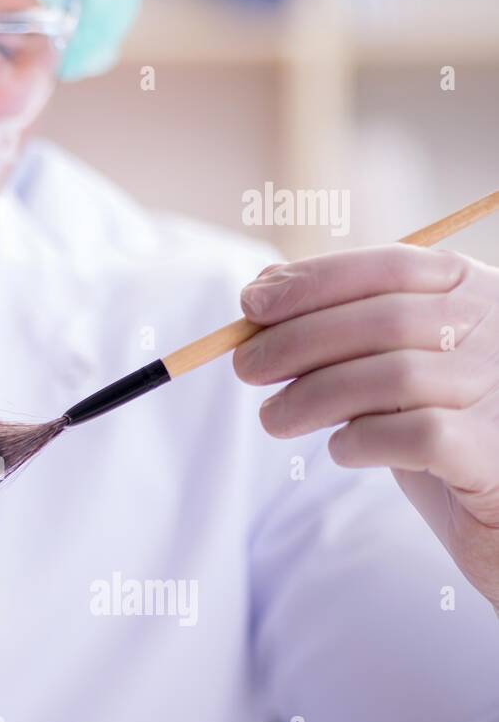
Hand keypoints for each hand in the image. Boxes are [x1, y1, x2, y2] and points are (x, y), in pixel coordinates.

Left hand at [233, 244, 498, 610]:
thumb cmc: (437, 424)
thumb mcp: (393, 362)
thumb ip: (345, 323)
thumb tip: (264, 286)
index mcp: (475, 293)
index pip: (392, 266)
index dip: (315, 281)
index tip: (251, 306)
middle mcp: (498, 334)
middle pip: (385, 320)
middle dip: (298, 341)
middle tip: (246, 367)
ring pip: (394, 377)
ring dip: (314, 395)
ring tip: (275, 418)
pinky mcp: (493, 455)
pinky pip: (417, 436)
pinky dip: (363, 440)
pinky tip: (342, 449)